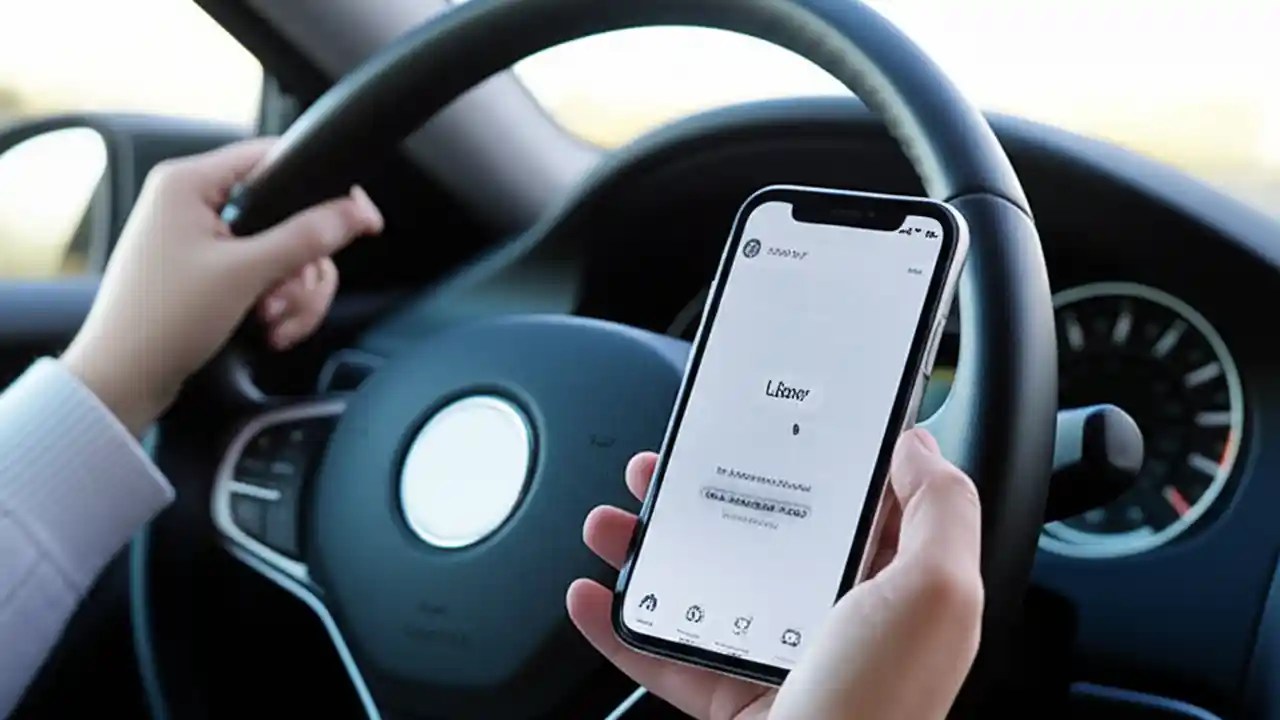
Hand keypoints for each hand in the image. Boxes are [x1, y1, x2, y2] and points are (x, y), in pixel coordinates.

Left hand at [62, 138, 383, 434]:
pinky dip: (277, 302)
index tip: (362, 221)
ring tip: (275, 323)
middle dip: (301, 268)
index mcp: (190, 182)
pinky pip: (265, 274)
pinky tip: (270, 330)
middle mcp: (194, 202)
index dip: (324, 189)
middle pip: (288, 215)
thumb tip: (358, 211)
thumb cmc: (165, 320)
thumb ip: (306, 237)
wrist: (123, 381)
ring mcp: (202, 238)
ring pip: (283, 251)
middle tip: (287, 300)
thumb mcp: (246, 273)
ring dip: (293, 293)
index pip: (275, 160)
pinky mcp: (210, 271)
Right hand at [567, 428, 982, 719]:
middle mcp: (838, 626)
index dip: (813, 462)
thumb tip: (920, 446)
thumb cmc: (879, 708)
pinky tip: (593, 599)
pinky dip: (620, 628)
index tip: (772, 428)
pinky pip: (666, 657)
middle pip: (764, 539)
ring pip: (707, 588)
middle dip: (709, 498)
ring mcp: (780, 663)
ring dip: (650, 551)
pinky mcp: (732, 702)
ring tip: (614, 523)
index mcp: (892, 593)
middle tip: (669, 470)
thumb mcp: (937, 593)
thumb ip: (941, 510)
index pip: (857, 509)